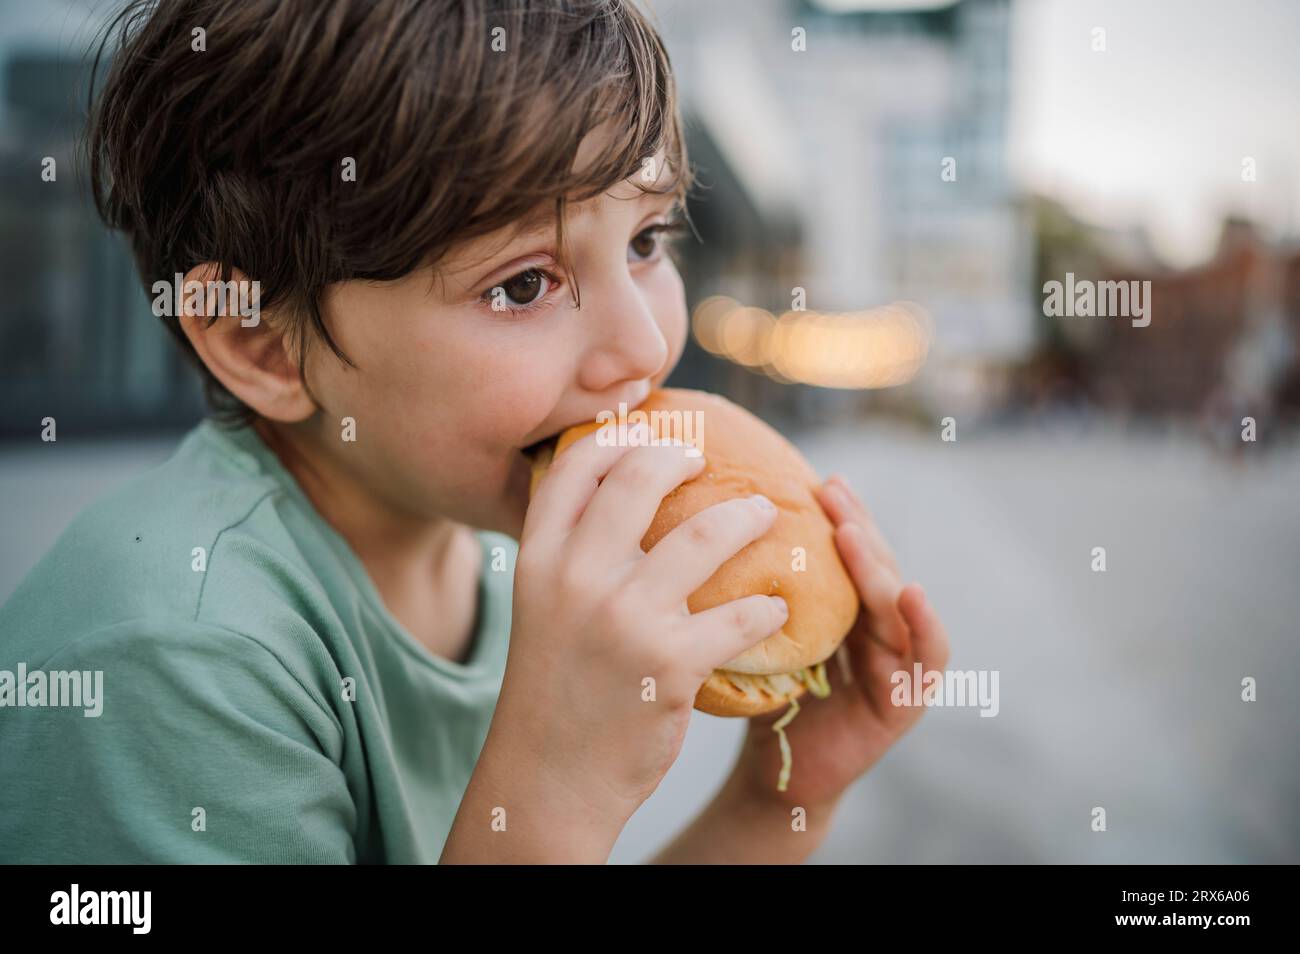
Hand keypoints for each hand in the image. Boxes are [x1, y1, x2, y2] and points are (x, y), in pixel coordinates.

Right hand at [494, 424, 790, 826]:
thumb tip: (620, 489)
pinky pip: (740, 614)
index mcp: (539, 558)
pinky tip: (775, 611)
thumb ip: (573, 553)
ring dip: (749, 517)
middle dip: (685, 455)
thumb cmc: (555, 686)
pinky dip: (767, 610)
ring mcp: (624, 616)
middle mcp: (576, 576)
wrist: (550, 775)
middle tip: (709, 461)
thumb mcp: (542, 607)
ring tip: (766, 516)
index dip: (620, 435)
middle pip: (641, 477)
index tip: (652, 430)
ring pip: (707, 533)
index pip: (579, 465)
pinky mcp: (669, 661)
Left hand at [729, 474, 950, 814]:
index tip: (816, 480)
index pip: (847, 551)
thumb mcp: (754, 637)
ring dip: (878, 564)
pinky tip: (910, 594)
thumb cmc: (761, 705)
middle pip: (875, 565)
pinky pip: (926, 659)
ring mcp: (897, 663)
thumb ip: (750, 594)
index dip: (838, 514)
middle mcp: (875, 628)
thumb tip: (697, 528)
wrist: (774, 779)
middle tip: (832, 490)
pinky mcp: (905, 702)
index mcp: (842, 608)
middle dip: (857, 524)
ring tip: (852, 533)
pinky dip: (925, 625)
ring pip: (897, 601)